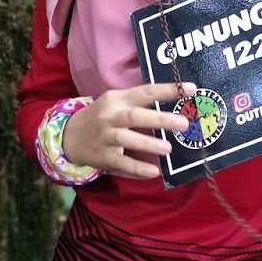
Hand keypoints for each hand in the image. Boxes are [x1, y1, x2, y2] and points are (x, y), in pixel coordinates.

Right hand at [62, 81, 194, 180]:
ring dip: (148, 144)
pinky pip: (121, 163)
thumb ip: (140, 103)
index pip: (145, 91)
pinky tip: (154, 171)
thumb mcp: (116, 102)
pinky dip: (137, 168)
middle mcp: (111, 116)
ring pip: (126, 139)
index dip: (167, 90)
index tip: (192, 89)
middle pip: (135, 116)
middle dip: (160, 119)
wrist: (70, 135)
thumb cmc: (103, 117)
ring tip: (168, 149)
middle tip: (183, 123)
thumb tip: (177, 103)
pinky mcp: (103, 156)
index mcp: (118, 99)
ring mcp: (105, 137)